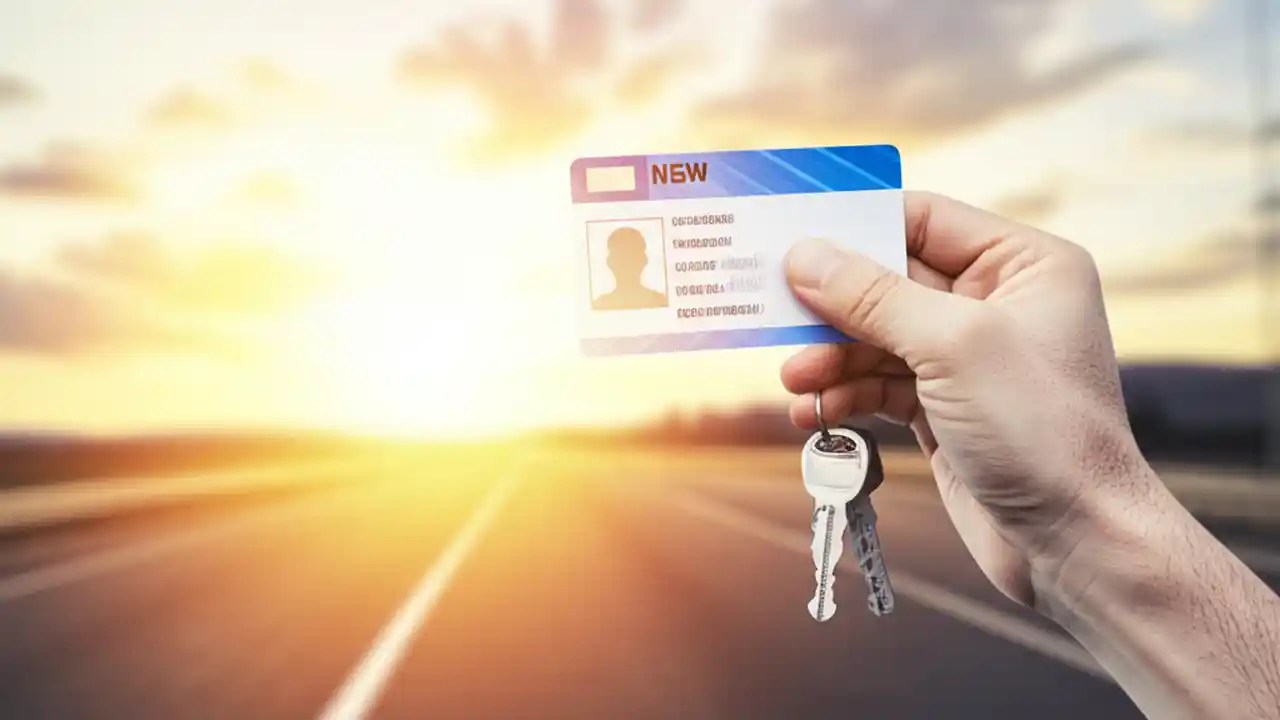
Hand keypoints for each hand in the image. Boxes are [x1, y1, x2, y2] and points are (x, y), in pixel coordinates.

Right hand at [781, 191, 1153, 606]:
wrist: (1075, 544)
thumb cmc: (1042, 432)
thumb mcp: (952, 346)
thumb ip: (873, 296)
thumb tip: (805, 256)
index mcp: (1024, 264)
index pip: (922, 220)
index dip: (855, 226)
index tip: (790, 236)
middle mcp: (998, 303)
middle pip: (888, 280)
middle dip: (831, 304)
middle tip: (774, 314)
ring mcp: (968, 360)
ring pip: (876, 338)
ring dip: (830, 357)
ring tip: (796, 381)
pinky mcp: (945, 409)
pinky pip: (879, 385)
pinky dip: (845, 394)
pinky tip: (815, 413)